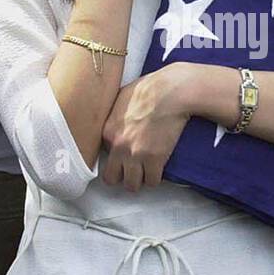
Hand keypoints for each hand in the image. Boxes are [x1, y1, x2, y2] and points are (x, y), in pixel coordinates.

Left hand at [100, 64, 191, 190]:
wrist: (170, 92)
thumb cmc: (149, 89)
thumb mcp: (121, 98)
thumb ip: (115, 114)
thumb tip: (118, 120)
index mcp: (108, 131)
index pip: (103, 156)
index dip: (115, 156)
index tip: (124, 155)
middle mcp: (118, 146)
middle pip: (111, 178)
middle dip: (121, 176)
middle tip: (131, 171)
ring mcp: (136, 155)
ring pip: (131, 185)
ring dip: (138, 180)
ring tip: (145, 174)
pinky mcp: (155, 159)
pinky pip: (152, 181)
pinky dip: (155, 178)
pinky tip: (158, 171)